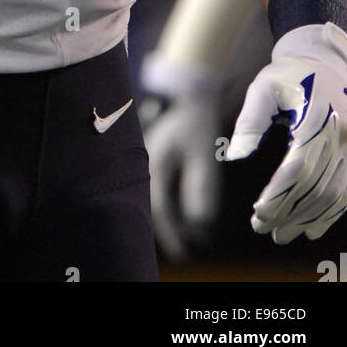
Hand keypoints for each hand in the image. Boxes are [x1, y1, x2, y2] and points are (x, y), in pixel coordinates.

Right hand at [140, 89, 223, 259]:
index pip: (160, 210)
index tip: (185, 252)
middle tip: (181, 251)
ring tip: (183, 235)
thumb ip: (201, 188)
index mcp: (154, 165)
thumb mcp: (203, 155)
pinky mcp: (150, 158)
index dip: (172, 234)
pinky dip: (163, 204)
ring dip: (165, 218)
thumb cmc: (196, 123)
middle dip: (166, 231)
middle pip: (150, 207)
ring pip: (150, 198)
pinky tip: (177, 211)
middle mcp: (144, 165)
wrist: (186, 94)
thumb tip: (200, 223)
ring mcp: (144, 161)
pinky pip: (153, 188)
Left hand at [227, 22, 346, 242]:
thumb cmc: (289, 75)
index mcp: (317, 119)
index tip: (257, 211)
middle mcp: (341, 137)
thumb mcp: (263, 88)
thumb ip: (249, 121)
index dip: (279, 194)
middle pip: (316, 187)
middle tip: (260, 226)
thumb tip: (235, 157)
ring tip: (280, 234)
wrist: (326, 63)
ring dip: (307, 220)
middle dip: (288, 212)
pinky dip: (330, 215)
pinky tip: (310, 230)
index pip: (298, 168)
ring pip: (334, 195)